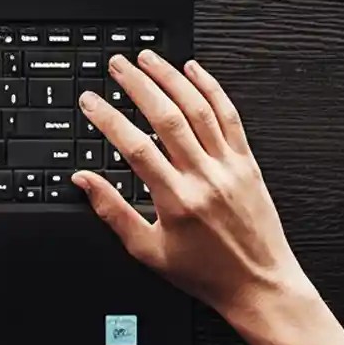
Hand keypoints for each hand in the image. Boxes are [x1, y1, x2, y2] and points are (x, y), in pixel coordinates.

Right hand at [72, 51, 307, 318]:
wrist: (259, 285)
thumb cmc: (205, 272)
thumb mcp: (147, 250)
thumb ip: (112, 211)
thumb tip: (84, 180)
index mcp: (176, 200)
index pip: (135, 147)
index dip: (109, 119)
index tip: (91, 101)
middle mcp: (204, 177)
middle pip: (167, 117)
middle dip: (138, 85)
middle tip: (117, 65)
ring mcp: (229, 166)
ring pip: (198, 109)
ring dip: (171, 78)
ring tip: (148, 59)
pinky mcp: (247, 163)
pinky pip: (229, 117)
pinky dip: (212, 89)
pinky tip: (195, 71)